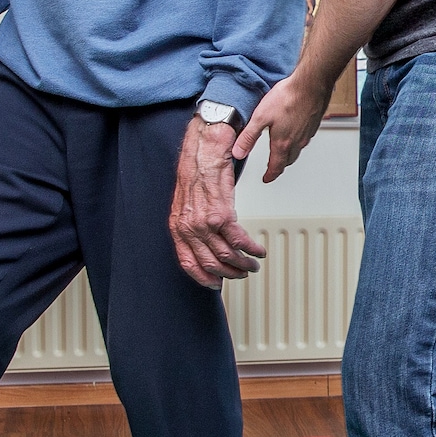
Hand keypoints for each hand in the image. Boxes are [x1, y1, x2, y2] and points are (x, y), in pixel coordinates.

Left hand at [170, 115, 265, 287]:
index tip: (215, 285)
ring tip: (253, 265)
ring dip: (244, 264)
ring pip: (227, 255)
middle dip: (229, 273)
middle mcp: (188, 228)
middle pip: (210, 263)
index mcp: (177, 227)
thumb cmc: (197, 173)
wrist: (204, 151)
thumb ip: (192, 225)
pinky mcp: (222, 214)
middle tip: (241, 274)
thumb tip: (205, 243)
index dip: (202, 278)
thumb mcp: (187, 204)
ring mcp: (204, 223)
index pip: (187, 262)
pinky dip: (252, 249)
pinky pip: (240, 240)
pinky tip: (258, 250)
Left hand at [236, 68, 331, 182]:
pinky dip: (297, 142)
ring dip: (289, 155)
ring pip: (297, 150)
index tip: (266, 178)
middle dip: (279, 166)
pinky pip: (304, 139)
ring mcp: (307, 134)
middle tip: (274, 168)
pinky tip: (294, 133)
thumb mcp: (260, 117)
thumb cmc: (288, 97)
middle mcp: (297, 142)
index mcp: (283, 143)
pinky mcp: (313, 124)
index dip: (270, 175)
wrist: (311, 84)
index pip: (276, 167)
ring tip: (282, 152)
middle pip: (288, 160)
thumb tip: (238, 152)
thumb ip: (248, 137)